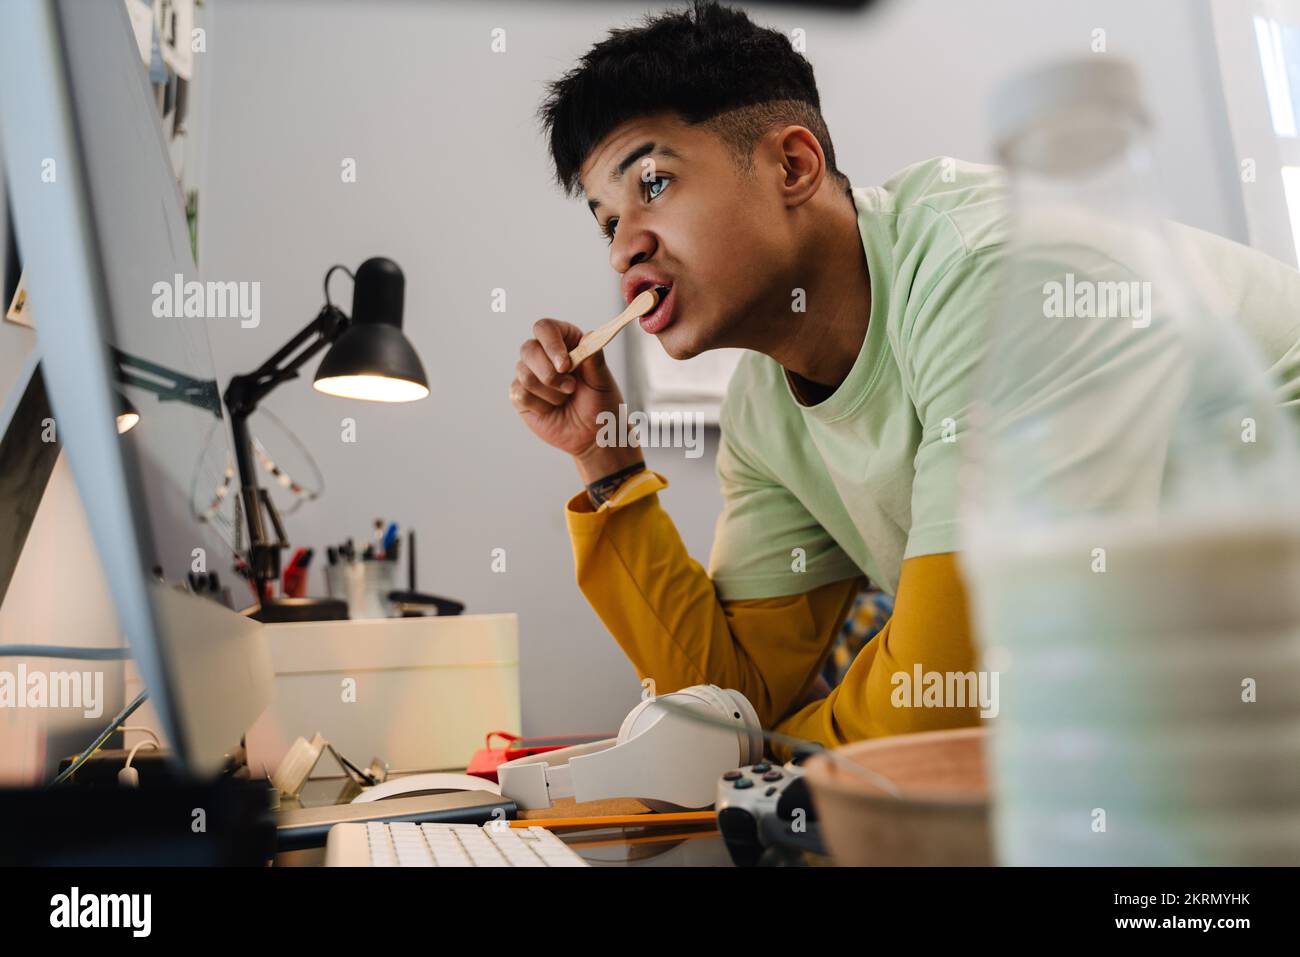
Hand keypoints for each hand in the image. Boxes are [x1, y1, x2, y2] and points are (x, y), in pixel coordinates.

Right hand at [509, 319, 643, 482]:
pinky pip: (520, 394)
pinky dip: (540, 405)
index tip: (566, 365)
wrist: (593, 437)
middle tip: (571, 388)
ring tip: (565, 399)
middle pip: (528, 348)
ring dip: (550, 392)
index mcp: (565, 343)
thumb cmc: (601, 406)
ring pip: (524, 373)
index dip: (552, 344)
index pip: (545, 328)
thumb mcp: (603, 382)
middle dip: (550, 374)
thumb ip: (594, 359)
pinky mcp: (520, 395)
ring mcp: (529, 374)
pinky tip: (552, 409)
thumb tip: (588, 335)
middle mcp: (544, 355)